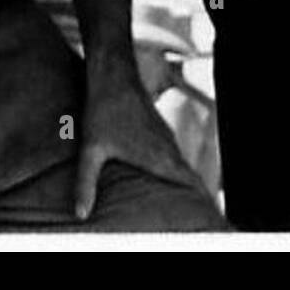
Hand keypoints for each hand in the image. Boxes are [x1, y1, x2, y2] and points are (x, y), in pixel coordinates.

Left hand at [74, 59, 203, 220]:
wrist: (113, 75)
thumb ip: (86, 183)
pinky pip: (174, 153)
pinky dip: (177, 167)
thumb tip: (81, 214)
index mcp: (156, 154)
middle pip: (188, 175)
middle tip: (202, 213)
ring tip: (190, 200)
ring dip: (186, 180)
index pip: (186, 179)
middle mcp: (165, 145)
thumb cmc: (103, 111)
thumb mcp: (91, 149)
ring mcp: (164, 135)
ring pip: (181, 163)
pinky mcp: (159, 129)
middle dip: (196, 194)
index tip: (208, 210)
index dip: (199, 195)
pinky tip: (170, 174)